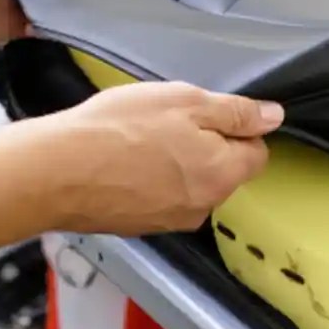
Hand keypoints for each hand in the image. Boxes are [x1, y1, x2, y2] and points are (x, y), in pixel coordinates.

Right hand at [27, 82, 284, 235]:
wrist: (54, 173)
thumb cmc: (119, 130)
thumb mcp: (185, 101)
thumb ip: (235, 112)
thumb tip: (274, 117)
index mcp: (222, 174)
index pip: (256, 153)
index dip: (237, 129)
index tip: (204, 114)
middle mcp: (203, 206)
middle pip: (222, 170)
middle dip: (203, 145)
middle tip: (164, 122)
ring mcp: (170, 221)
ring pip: (189, 185)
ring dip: (174, 164)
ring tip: (137, 141)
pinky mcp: (140, 227)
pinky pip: (158, 198)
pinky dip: (147, 181)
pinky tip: (121, 162)